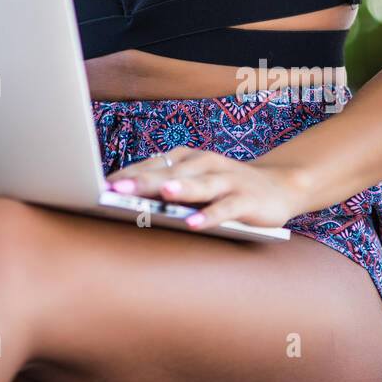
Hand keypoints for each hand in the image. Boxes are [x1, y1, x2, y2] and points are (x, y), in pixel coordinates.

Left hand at [104, 148, 306, 230]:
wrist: (279, 185)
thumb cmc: (224, 185)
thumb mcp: (195, 181)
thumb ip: (167, 187)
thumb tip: (125, 197)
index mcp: (187, 158)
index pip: (152, 164)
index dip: (128, 174)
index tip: (101, 186)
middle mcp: (205, 164)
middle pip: (170, 172)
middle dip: (143, 180)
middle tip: (116, 189)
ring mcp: (227, 180)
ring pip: (200, 184)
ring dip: (180, 188)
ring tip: (161, 194)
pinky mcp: (246, 199)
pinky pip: (226, 208)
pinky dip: (211, 215)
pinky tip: (195, 223)